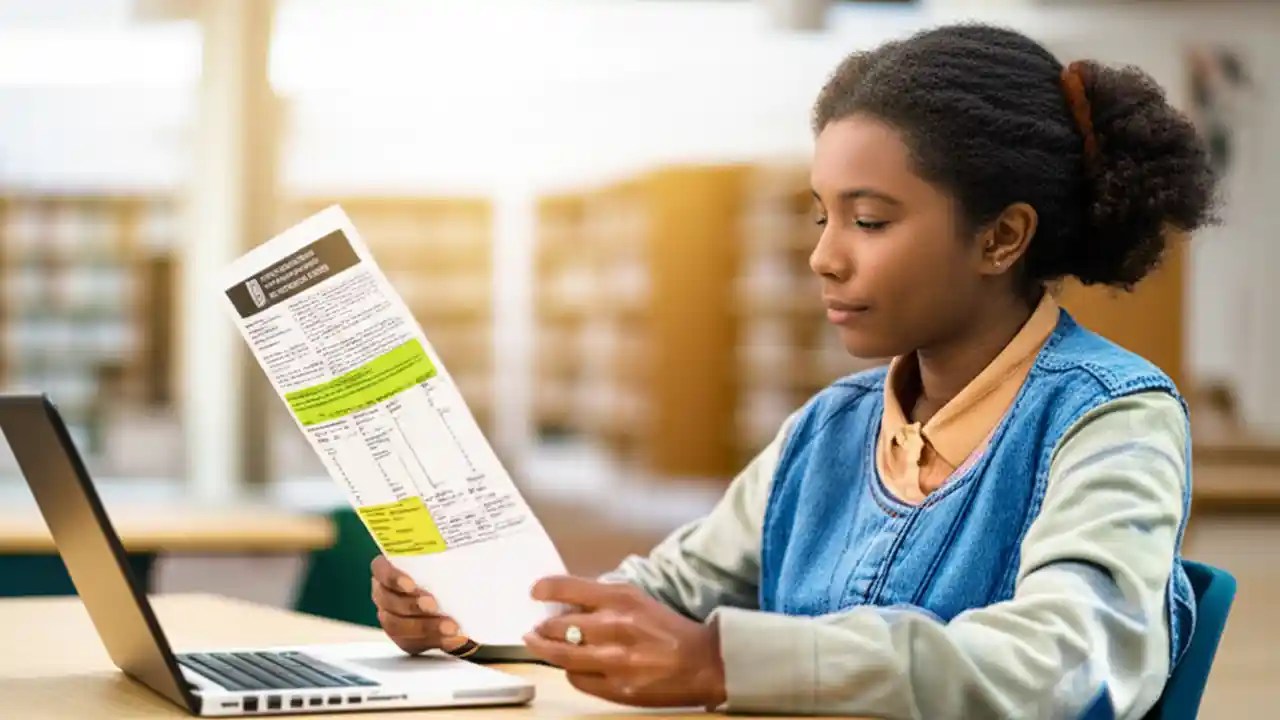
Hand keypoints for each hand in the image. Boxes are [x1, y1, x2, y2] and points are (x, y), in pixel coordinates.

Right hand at [370, 556, 469, 654]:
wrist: (455, 596)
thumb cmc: (446, 571)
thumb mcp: (443, 560)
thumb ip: (445, 556)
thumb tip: (466, 544)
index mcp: (387, 571)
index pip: (381, 570)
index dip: (393, 578)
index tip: (411, 585)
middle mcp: (384, 595)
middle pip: (389, 601)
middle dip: (412, 605)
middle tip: (434, 606)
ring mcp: (392, 618)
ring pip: (398, 626)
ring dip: (425, 626)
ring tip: (449, 627)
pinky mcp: (405, 639)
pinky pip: (414, 643)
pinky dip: (435, 641)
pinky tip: (452, 639)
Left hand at [523, 576, 726, 708]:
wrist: (702, 663)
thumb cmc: (668, 629)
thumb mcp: (638, 600)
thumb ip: (604, 600)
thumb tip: (568, 604)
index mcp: (621, 599)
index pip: (569, 588)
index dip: (545, 588)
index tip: (535, 591)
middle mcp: (613, 627)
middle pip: (557, 626)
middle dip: (542, 626)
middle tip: (535, 627)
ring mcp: (613, 660)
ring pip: (561, 655)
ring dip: (544, 648)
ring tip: (537, 644)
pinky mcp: (616, 688)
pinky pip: (577, 680)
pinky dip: (569, 671)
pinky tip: (571, 666)